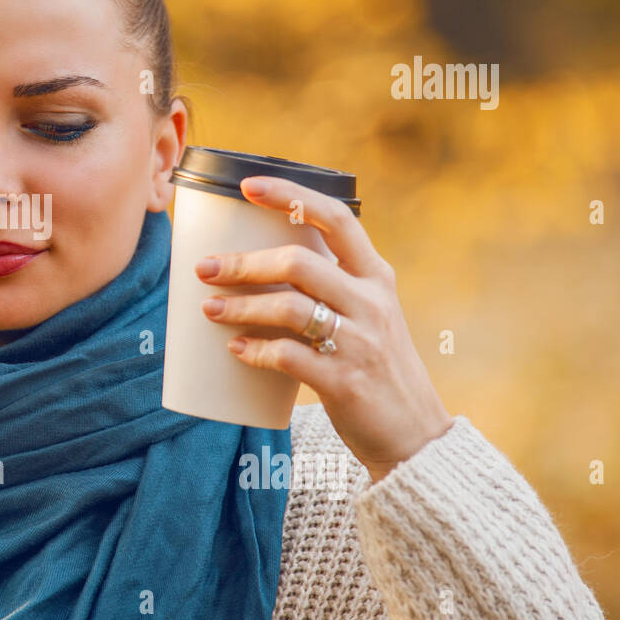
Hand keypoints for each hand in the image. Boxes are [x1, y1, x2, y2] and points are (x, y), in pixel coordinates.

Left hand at [196, 176, 453, 482]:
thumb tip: (258, 270)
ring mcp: (361, 341)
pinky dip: (257, 351)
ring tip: (209, 310)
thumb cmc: (376, 368)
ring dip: (241, 306)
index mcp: (375, 277)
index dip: (291, 195)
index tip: (247, 186)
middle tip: (205, 268)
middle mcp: (371, 302)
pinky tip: (236, 349)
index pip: (336, 218)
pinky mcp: (345, 381)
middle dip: (244, 262)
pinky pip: (290, 357)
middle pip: (298, 262)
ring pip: (290, 308)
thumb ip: (329, 290)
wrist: (414, 433)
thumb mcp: (368, 316)